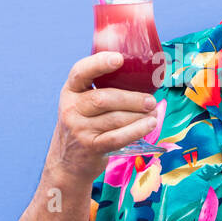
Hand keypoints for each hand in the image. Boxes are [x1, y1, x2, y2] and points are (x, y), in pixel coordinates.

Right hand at [47, 52, 159, 183]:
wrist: (67, 161)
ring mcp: (79, 129)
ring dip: (139, 115)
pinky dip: (137, 130)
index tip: (119, 59)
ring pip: (115, 118)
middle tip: (151, 101)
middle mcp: (71, 108)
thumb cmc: (84, 124)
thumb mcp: (82, 103)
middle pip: (104, 99)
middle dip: (132, 99)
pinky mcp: (91, 147)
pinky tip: (150, 125)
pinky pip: (118, 137)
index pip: (81, 72)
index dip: (100, 63)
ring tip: (153, 113)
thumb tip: (143, 74)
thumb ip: (101, 88)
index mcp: (70, 90)